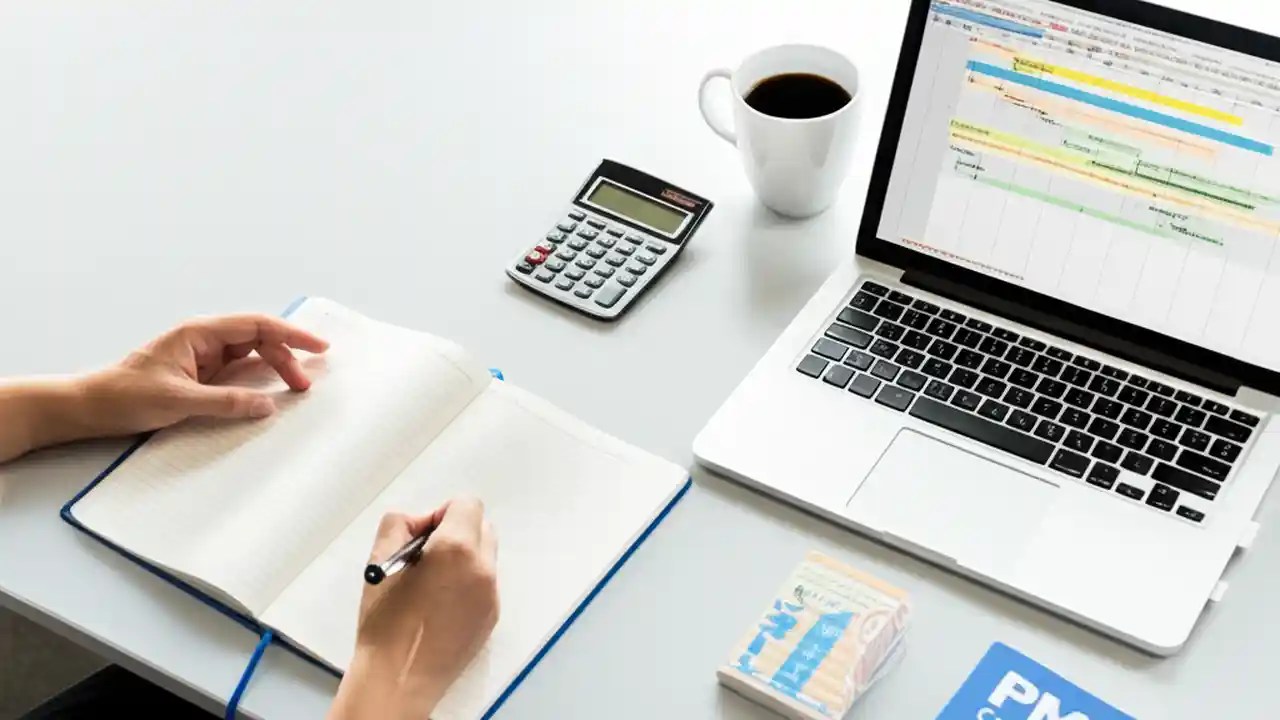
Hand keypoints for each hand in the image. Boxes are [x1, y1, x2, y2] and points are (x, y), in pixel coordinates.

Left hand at [79, 313, 329, 433]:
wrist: (90, 407)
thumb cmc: (125, 396)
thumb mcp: (179, 400)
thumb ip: (226, 402)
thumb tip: (268, 405)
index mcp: (199, 333)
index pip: (256, 326)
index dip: (291, 334)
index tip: (318, 346)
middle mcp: (204, 340)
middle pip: (258, 340)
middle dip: (286, 357)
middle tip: (304, 384)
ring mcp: (202, 357)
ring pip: (250, 355)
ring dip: (274, 368)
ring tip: (294, 388)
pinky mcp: (199, 376)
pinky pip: (237, 373)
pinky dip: (258, 380)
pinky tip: (269, 391)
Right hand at [329, 498, 498, 719]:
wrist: (399, 677)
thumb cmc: (385, 621)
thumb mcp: (379, 559)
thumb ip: (400, 524)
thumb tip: (422, 524)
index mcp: (457, 549)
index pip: (467, 504)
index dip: (442, 513)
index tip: (422, 536)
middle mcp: (483, 568)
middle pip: (482, 527)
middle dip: (456, 532)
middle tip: (426, 557)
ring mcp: (492, 594)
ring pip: (485, 556)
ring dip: (463, 558)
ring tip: (432, 583)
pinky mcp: (492, 616)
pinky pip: (485, 583)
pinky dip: (468, 583)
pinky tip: (440, 605)